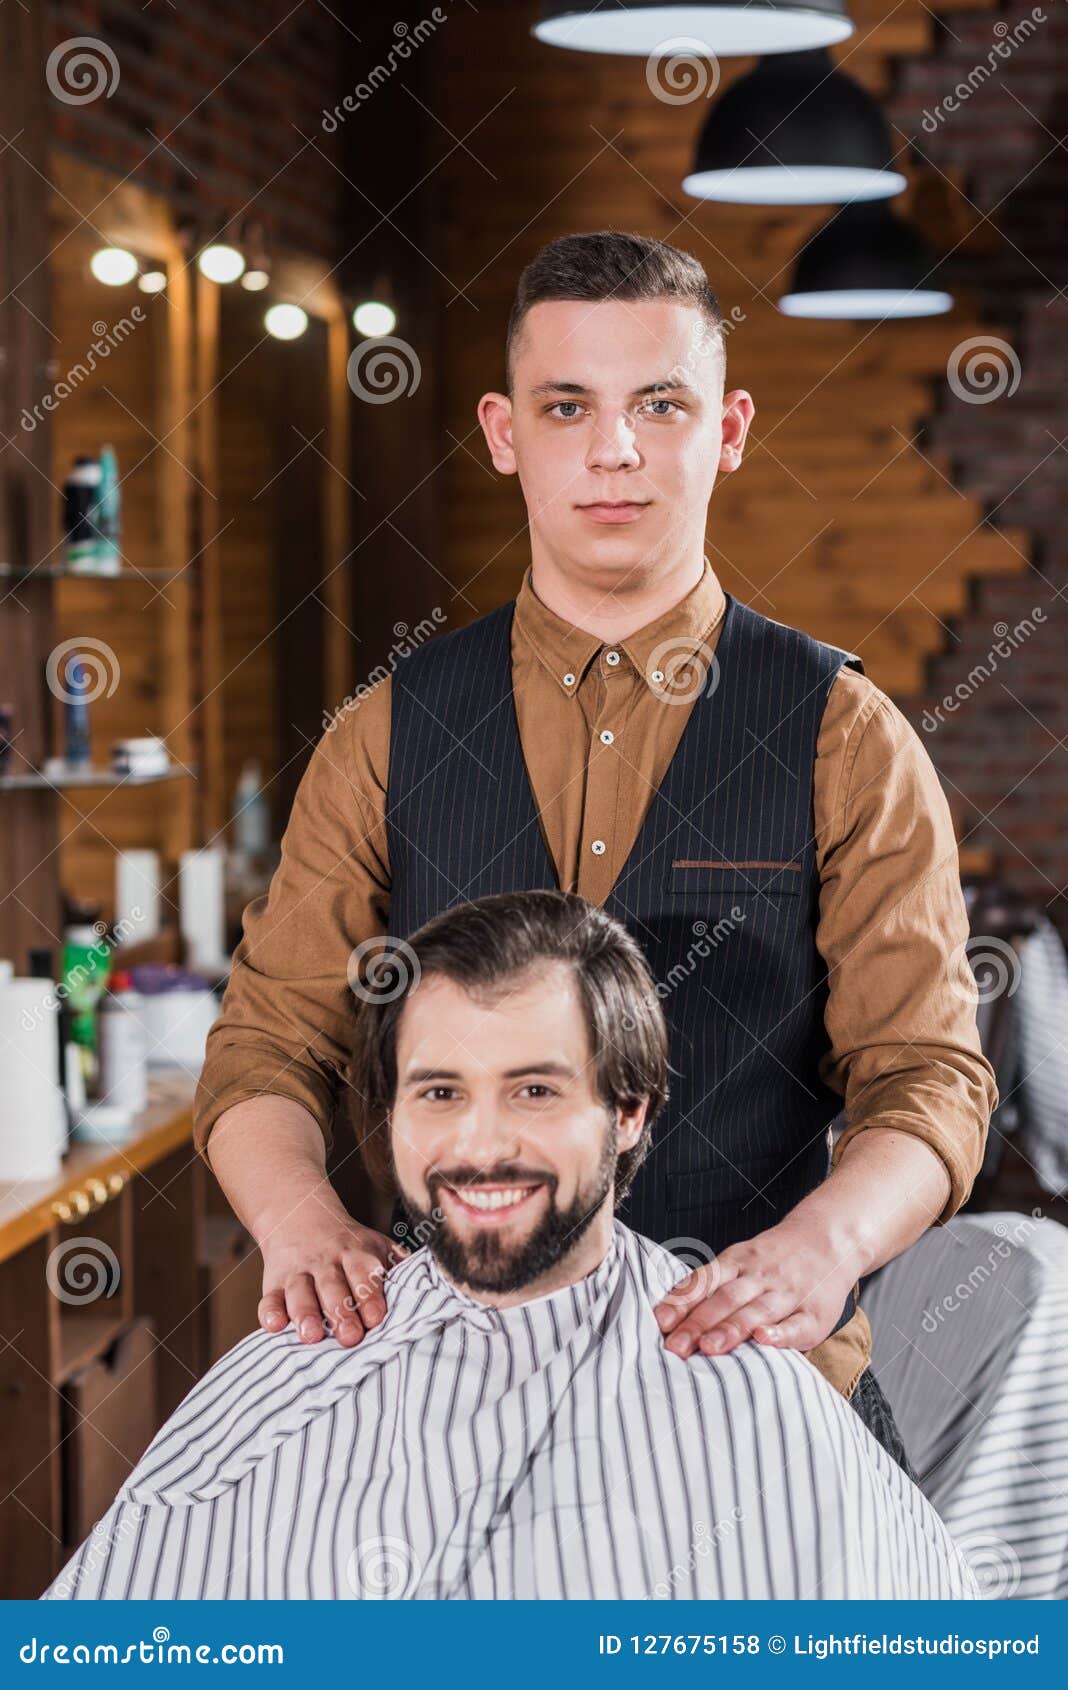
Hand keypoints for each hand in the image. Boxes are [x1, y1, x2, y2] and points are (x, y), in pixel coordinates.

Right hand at [258, 1207, 408, 1347]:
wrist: (299, 1216)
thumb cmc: (349, 1245)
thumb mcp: (377, 1246)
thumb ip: (401, 1266)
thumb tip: (440, 1284)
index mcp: (357, 1254)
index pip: (364, 1273)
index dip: (370, 1295)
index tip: (377, 1318)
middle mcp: (327, 1263)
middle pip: (333, 1286)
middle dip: (341, 1312)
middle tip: (350, 1338)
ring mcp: (298, 1272)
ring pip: (300, 1292)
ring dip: (305, 1314)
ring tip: (311, 1336)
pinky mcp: (274, 1283)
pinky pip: (269, 1297)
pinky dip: (270, 1312)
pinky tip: (274, 1326)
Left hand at [653, 1217, 859, 1358]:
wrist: (829, 1240)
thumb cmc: (775, 1258)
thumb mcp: (741, 1258)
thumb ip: (713, 1284)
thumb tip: (670, 1316)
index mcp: (737, 1262)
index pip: (705, 1281)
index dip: (682, 1302)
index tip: (661, 1323)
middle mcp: (759, 1276)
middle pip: (725, 1300)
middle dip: (698, 1325)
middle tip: (675, 1347)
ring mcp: (787, 1293)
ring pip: (755, 1312)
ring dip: (730, 1330)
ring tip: (709, 1348)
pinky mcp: (814, 1314)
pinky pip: (796, 1325)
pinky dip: (780, 1334)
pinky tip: (763, 1341)